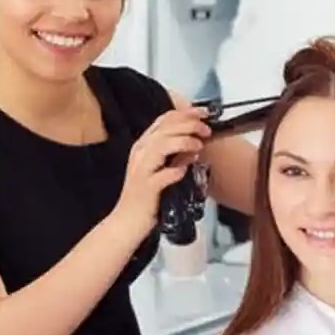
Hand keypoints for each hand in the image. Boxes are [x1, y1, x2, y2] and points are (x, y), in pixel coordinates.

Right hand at [110, 106, 210, 234]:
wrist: (128, 221)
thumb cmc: (147, 195)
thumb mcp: (163, 168)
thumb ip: (177, 154)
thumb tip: (196, 142)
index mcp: (145, 146)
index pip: (164, 120)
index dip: (186, 113)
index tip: (204, 113)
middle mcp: (140, 154)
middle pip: (164, 128)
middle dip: (189, 125)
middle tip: (206, 130)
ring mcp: (141, 170)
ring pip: (160, 145)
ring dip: (183, 142)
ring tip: (198, 146)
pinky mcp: (145, 188)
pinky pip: (160, 176)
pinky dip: (174, 171)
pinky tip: (183, 170)